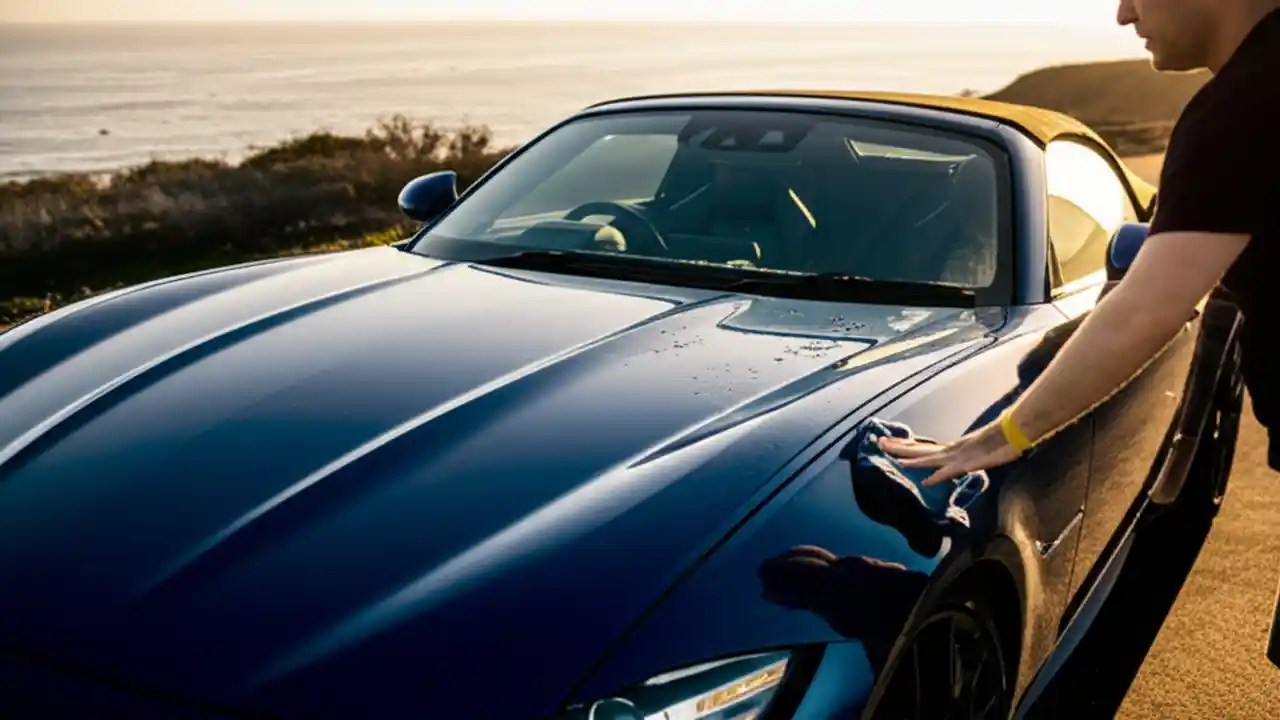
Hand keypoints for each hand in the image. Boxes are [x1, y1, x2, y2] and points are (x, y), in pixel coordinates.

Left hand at [877, 420, 1021, 486]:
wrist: (1014, 433)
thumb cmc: (999, 441)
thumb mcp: (977, 451)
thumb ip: (966, 455)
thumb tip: (957, 459)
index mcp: (951, 448)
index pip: (922, 447)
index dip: (905, 445)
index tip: (888, 441)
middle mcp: (950, 450)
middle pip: (919, 449)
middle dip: (898, 446)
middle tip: (878, 441)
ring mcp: (957, 456)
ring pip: (928, 458)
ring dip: (909, 457)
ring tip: (890, 455)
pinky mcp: (968, 463)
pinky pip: (950, 472)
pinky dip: (937, 476)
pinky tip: (925, 481)